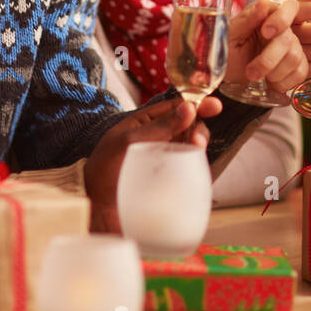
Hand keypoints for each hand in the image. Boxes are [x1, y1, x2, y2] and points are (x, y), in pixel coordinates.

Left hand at [85, 95, 221, 233]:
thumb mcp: (128, 142)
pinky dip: (197, 166)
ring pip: (191, 146)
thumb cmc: (104, 169)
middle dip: (199, 128)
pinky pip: (189, 169)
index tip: (214, 106)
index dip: (196, 104)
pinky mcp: (170, 180)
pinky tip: (196, 168)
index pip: (176, 108)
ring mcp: (165, 159)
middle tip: (197, 139)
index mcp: (146, 123)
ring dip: (199, 144)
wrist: (96, 207)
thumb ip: (159, 126)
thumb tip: (189, 108)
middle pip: (189, 126)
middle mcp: (159, 139)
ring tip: (197, 148)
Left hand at [226, 0, 309, 92]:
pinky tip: (269, 83)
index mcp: (266, 15)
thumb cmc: (225, 49)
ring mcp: (292, 47)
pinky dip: (283, 83)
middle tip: (251, 73)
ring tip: (256, 77)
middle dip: (268, 60)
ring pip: (295, 58)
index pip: (289, 7)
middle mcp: (283, 29)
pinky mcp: (297, 65)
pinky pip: (300, 73)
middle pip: (289, 40)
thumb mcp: (231, 34)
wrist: (226, 73)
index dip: (281, 19)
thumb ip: (249, 19)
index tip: (266, 32)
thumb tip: (264, 1)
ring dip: (274, 73)